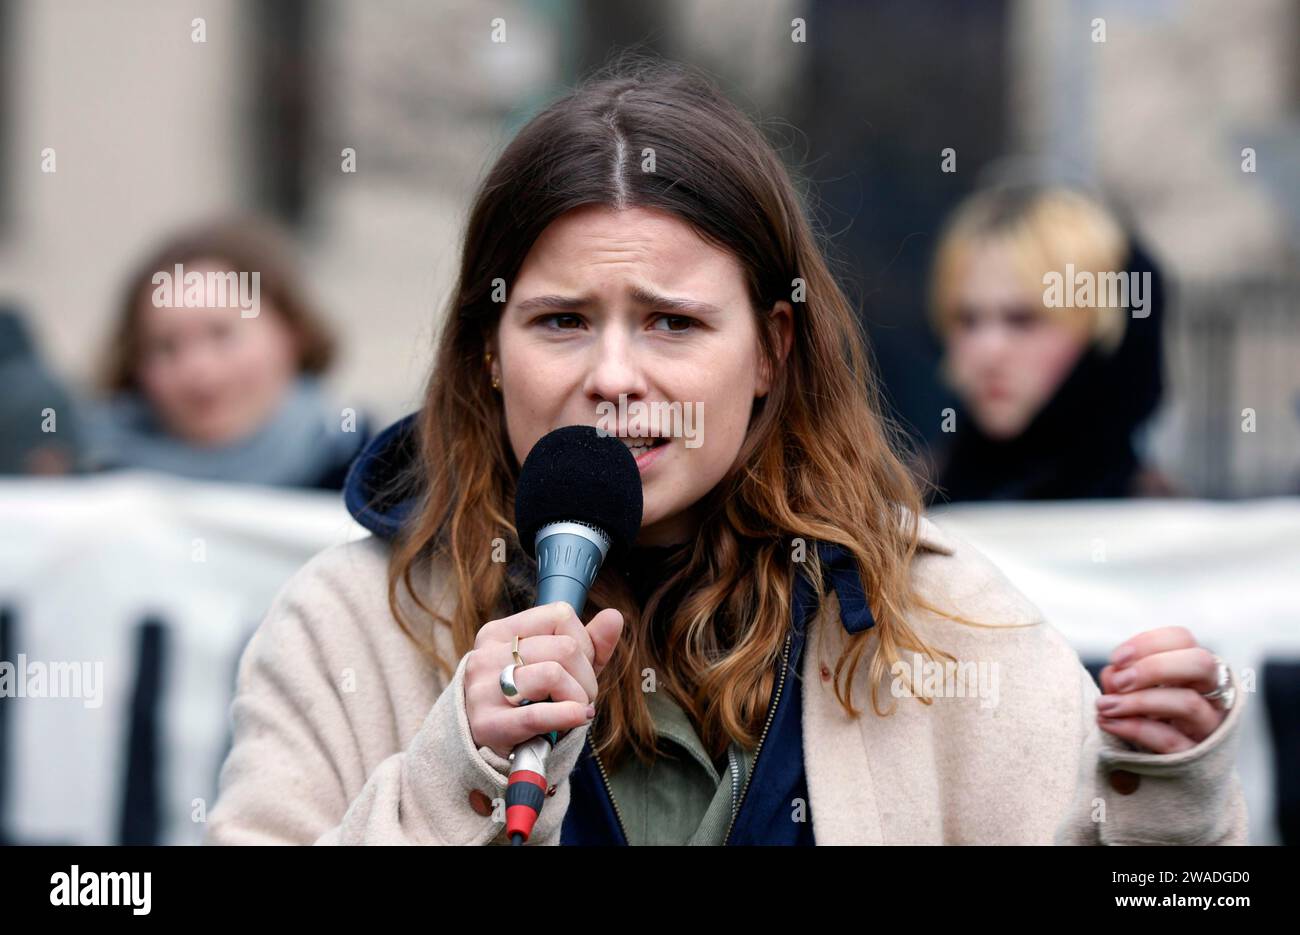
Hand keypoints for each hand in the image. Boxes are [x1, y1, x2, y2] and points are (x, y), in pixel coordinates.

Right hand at [465, 602, 622, 759]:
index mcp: (500, 632)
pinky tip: (576, 717)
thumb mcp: (557, 665)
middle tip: (581, 696)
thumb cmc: (527, 697)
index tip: (579, 667)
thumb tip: (614, 616)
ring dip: (578, 698)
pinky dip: (567, 716)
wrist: (485, 742)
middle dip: (586, 677)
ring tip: (573, 709)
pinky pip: (537, 714)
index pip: (561, 615)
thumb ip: (589, 642)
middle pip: (565, 648)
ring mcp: (483, 688)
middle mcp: (487, 655)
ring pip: (554, 674)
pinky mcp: (486, 723)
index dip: (584, 642)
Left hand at [1095, 626, 1227, 753]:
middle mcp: (1212, 695)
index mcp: (1195, 672)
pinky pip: (1170, 740)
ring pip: (1187, 703)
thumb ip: (1122, 679)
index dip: (1149, 643)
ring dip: (1139, 701)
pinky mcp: (1198, 759)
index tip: (1117, 658)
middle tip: (1119, 682)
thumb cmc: (1147, 723)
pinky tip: (1109, 724)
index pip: (1183, 639)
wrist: (1163, 777)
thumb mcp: (1134, 695)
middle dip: (1154, 667)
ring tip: (1104, 706)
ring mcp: (1210, 728)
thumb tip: (1113, 674)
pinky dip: (1135, 729)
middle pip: (1200, 663)